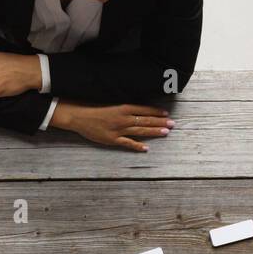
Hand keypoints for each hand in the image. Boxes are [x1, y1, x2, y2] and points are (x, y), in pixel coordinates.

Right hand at [51, 102, 174, 151]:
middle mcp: (124, 118)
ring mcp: (119, 130)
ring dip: (154, 132)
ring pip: (140, 131)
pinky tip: (146, 148)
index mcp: (124, 108)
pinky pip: (127, 143)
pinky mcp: (112, 139)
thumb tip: (136, 111)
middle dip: (160, 122)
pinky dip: (137, 146)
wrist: (79, 116)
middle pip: (145, 120)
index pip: (144, 110)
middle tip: (172, 124)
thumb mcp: (111, 105)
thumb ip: (124, 108)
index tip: (166, 114)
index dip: (156, 112)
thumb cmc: (93, 109)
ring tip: (165, 132)